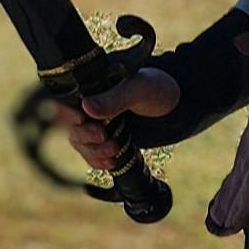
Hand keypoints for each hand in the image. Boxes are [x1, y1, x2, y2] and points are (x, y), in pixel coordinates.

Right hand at [54, 67, 180, 170]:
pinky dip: (99, 161)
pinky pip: (93, 154)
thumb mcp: (139, 89)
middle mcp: (92, 105)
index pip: (67, 101)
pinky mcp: (108, 139)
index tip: (81, 120)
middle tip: (104, 136)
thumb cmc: (159, 88)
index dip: (67, 114)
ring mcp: (99, 123)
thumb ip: (114, 99)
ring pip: (81, 143)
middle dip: (86, 135)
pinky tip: (111, 162)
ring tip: (114, 151)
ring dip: (93, 151)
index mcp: (94, 86)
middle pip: (72, 126)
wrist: (180, 104)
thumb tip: (85, 107)